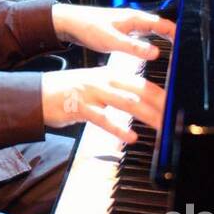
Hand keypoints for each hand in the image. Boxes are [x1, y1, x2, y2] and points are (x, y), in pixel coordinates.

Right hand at [41, 65, 165, 141]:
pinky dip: (119, 128)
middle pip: (140, 91)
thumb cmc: (69, 93)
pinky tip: (130, 137)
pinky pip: (104, 118)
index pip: (143, 83)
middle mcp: (104, 81)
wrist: (38, 94)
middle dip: (161, 104)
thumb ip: (116, 93)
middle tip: (175, 117)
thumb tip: (138, 103)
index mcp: (110, 76)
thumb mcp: (96, 88)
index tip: (175, 105)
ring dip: (147, 116)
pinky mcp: (81, 107)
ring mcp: (92, 93)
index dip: (161, 94)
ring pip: (127, 103)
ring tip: (161, 127)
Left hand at [51, 3, 174, 60]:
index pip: (164, 24)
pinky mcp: (121, 31)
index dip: (176, 35)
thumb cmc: (87, 27)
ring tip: (169, 56)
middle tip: (180, 55)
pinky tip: (147, 54)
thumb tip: (155, 53)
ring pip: (151, 32)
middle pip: (160, 28)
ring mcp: (127, 25)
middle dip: (172, 39)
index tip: (185, 47)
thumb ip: (133, 47)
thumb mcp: (111, 41)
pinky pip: (141, 37)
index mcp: (135, 19)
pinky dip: (148, 44)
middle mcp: (133, 20)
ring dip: (161, 41)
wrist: (70, 23)